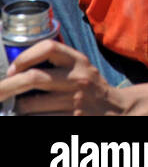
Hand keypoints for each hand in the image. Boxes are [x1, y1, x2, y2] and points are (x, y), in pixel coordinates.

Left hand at [0, 39, 135, 115]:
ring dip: (19, 107)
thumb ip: (58, 63)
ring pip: (30, 104)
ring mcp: (74, 100)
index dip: (25, 57)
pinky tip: (34, 114)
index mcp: (79, 61)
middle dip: (7, 86)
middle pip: (34, 78)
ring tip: (22, 106)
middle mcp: (78, 78)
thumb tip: (17, 69)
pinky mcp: (71, 118)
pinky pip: (38, 119)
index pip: (49, 48)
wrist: (117, 109)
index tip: (13, 68)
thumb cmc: (92, 88)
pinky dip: (30, 117)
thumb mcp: (81, 68)